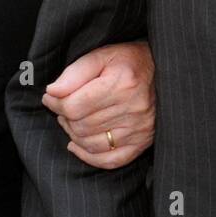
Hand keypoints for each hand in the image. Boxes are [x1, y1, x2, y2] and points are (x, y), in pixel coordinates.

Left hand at [43, 41, 154, 169]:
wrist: (165, 72)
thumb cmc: (130, 62)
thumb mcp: (102, 55)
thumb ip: (74, 72)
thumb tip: (52, 92)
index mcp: (122, 83)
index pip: (74, 105)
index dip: (55, 102)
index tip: (50, 96)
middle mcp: (133, 108)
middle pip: (80, 125)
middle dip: (64, 117)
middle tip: (62, 106)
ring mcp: (139, 129)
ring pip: (90, 143)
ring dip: (73, 134)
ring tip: (72, 120)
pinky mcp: (142, 143)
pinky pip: (109, 160)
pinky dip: (88, 156)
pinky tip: (77, 146)